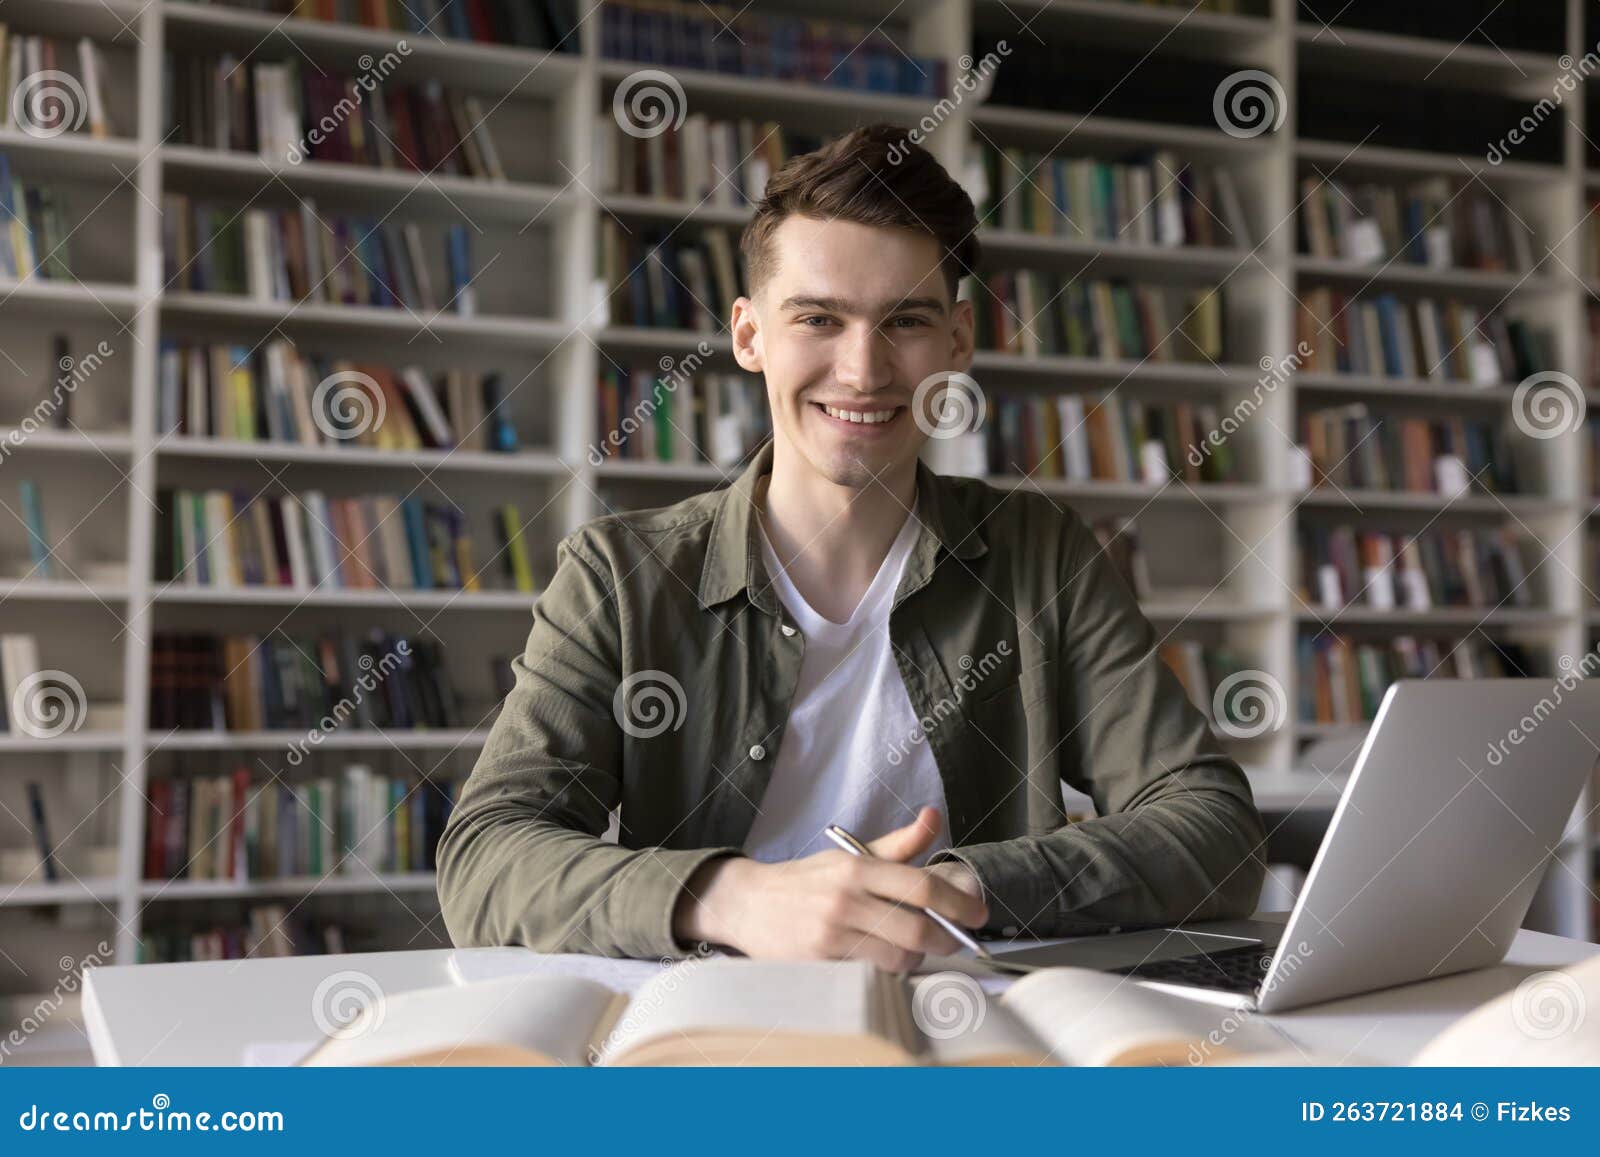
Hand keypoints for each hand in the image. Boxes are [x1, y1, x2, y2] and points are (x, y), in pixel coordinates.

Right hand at [673, 807, 987, 971]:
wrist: (748, 903)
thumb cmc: (807, 881)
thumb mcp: (851, 856)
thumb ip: (899, 844)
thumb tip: (934, 816)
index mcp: (857, 867)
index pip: (921, 885)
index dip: (958, 903)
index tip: (978, 913)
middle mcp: (845, 898)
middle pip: (916, 928)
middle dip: (947, 939)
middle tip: (955, 940)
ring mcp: (831, 933)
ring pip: (897, 957)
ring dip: (914, 958)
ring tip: (909, 948)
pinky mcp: (819, 961)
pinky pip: (871, 974)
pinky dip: (885, 971)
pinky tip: (880, 961)